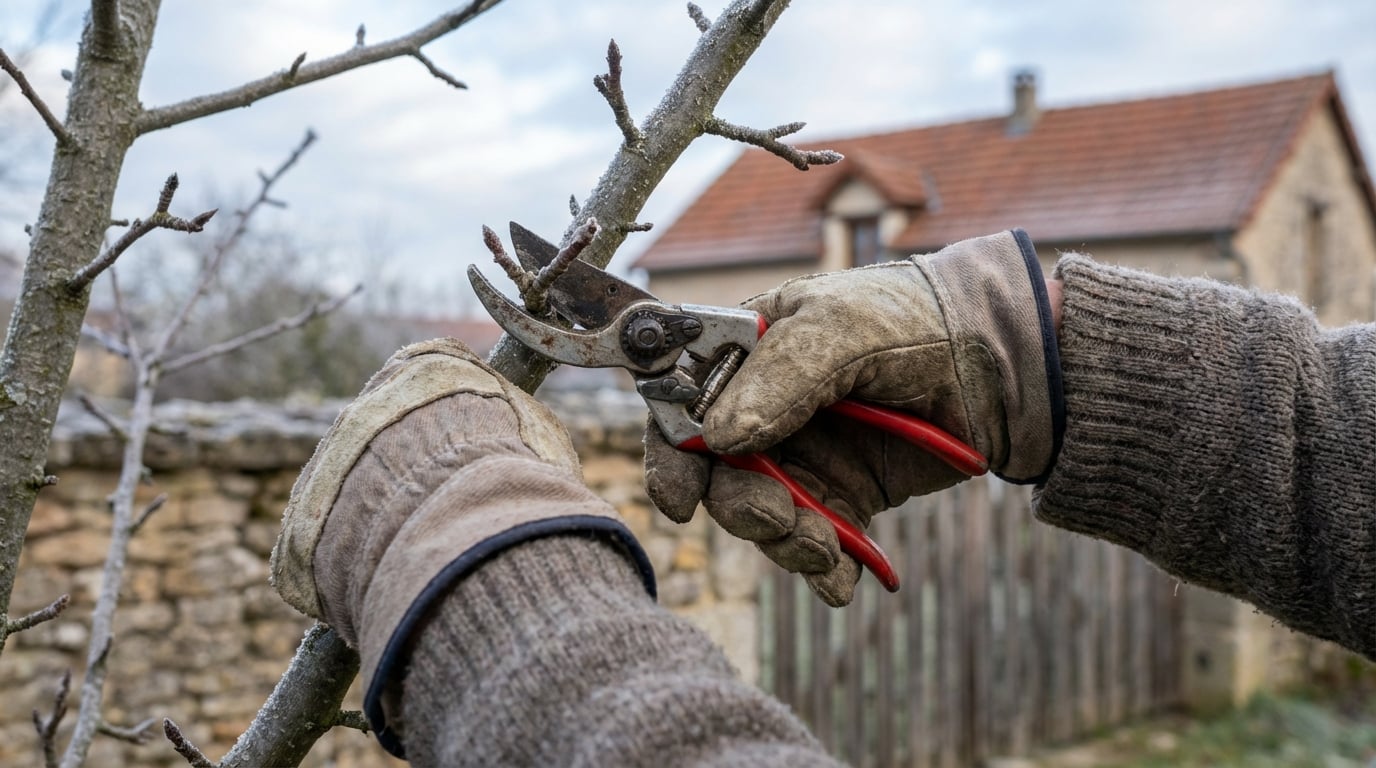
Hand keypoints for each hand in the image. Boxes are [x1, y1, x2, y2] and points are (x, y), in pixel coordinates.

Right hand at [644, 230, 1061, 605]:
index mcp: (745, 354)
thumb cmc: (914, 318)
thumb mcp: (842, 327)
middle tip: (778, 517)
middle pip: (715, 475)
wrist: (1000, 363)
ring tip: (825, 546)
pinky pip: (816, 543)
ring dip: (783, 541)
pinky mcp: (845, 495)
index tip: (681, 499)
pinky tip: (842, 578)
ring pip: (761, 516)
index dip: (671, 453)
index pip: (680, 404)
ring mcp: (804, 456)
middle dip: (739, 507)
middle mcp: (763, 409)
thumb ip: (780, 378)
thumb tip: (719, 437)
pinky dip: (824, 570)